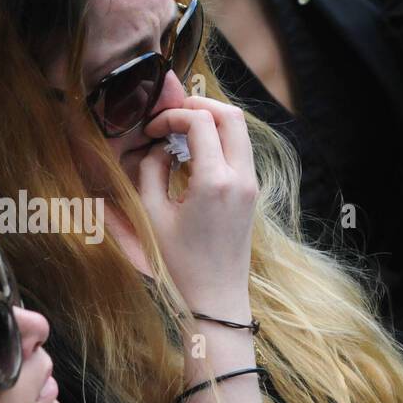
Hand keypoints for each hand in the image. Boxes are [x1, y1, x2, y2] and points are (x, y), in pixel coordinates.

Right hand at [138, 97, 257, 315]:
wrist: (214, 296)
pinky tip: (192, 154)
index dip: (172, 116)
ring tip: (180, 133)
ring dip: (211, 122)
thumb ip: (150, 170)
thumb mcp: (152, 215)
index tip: (152, 130)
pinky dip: (218, 140)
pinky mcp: (251, 192)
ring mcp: (251, 184)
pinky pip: (239, 150)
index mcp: (215, 182)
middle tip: (171, 116)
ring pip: (239, 130)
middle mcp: (240, 178)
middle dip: (199, 106)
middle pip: (230, 115)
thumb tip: (158, 147)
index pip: (200, 122)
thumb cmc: (179, 263)